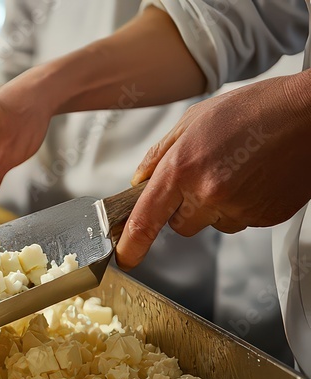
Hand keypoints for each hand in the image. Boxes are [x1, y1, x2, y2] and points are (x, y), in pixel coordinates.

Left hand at [120, 71, 310, 268]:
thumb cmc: (256, 108)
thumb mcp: (194, 119)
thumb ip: (160, 154)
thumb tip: (139, 182)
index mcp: (182, 168)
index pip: (145, 219)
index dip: (131, 244)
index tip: (124, 257)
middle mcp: (207, 193)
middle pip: (180, 226)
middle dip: (184, 209)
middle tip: (206, 176)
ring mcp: (239, 208)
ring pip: (212, 224)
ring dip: (217, 207)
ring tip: (238, 169)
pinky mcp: (265, 217)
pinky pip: (242, 221)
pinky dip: (244, 205)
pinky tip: (256, 177)